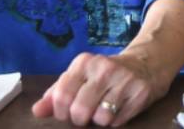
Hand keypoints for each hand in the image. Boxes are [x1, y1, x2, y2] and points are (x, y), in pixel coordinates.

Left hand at [31, 51, 163, 126]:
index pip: (61, 96)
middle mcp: (104, 68)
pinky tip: (120, 107)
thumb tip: (36, 111)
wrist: (147, 62)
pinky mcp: (140, 92)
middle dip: (81, 119)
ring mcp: (124, 80)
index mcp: (84, 62)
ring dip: (100, 120)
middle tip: (87, 113)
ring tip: (105, 108)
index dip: (61, 113)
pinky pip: (119, 121)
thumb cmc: (106, 74)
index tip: (67, 112)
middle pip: (80, 111)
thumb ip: (56, 94)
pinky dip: (116, 120)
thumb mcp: (80, 77)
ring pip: (101, 119)